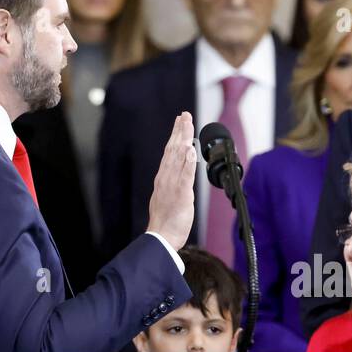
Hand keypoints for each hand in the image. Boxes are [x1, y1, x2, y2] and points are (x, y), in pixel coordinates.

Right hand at [145, 112, 196, 250]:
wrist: (160, 237)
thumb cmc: (166, 221)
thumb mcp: (167, 196)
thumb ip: (173, 181)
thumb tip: (179, 171)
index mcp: (164, 178)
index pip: (170, 151)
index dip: (176, 135)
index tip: (180, 121)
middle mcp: (166, 177)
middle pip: (173, 149)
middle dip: (180, 130)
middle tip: (185, 114)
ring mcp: (172, 185)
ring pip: (179, 158)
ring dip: (184, 139)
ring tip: (188, 124)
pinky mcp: (181, 194)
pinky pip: (185, 175)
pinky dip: (188, 162)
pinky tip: (191, 149)